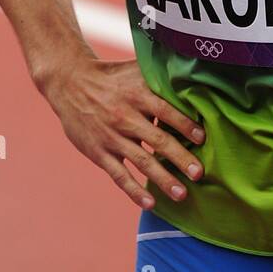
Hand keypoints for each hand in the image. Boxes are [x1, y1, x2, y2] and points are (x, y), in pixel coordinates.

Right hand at [43, 56, 204, 208]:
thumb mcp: (135, 68)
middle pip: (158, 140)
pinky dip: (134, 190)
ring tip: (181, 194)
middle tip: (200, 173)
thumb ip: (161, 73)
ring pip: (141, 161)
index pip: (165, 111)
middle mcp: (125, 117)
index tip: (203, 138)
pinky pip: (119, 175)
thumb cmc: (111, 76)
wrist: (69, 82)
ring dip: (162, 179)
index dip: (185, 124)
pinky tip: (150, 203)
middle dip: (180, 158)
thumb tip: (193, 68)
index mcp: (137, 94)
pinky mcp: (99, 152)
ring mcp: (111, 137)